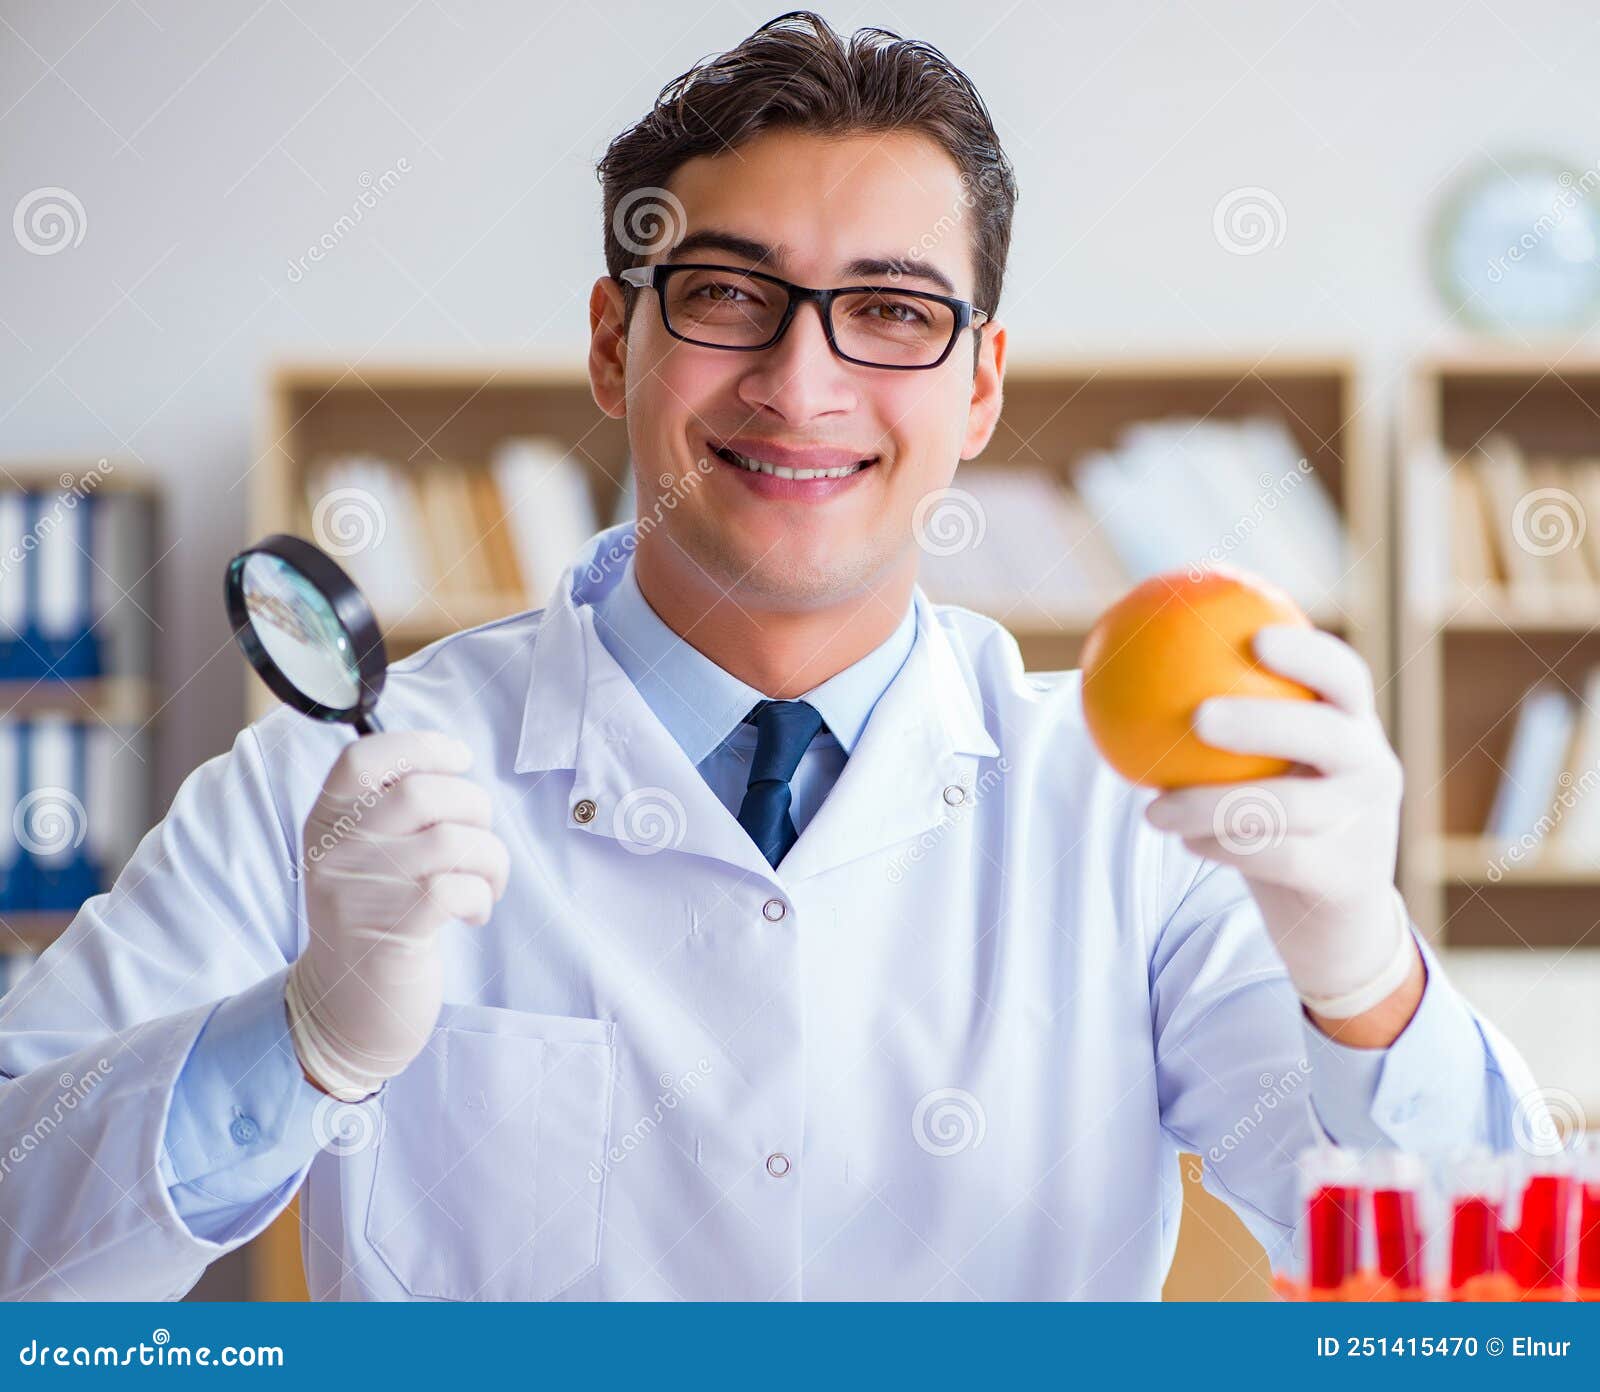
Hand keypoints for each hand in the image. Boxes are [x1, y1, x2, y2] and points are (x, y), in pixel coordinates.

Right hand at [286, 731, 509, 1101]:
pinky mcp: (393, 932)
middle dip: (475, 807)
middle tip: (480, 841)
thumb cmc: (375, 920)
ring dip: (490, 857)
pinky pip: (458, 887)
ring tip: (486, 883)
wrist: (345, 1011)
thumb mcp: (363, 858)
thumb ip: (390, 812)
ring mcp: (360, 892)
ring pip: (451, 838)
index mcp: (325, 824)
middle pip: (421, 792)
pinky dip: (482, 895)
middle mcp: (335, 852)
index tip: (458, 760)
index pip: (360, 758)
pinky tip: (473, 912)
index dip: (420, 746)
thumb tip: (451, 763)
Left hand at [1142, 624, 1415, 1011]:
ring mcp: (1366, 825)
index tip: (1257, 637)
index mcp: (1355, 729)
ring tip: (1155, 808)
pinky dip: (1221, 847)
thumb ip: (1224, 728)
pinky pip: (1273, 857)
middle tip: (1197, 717)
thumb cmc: (1282, 824)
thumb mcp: (1269, 770)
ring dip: (1208, 805)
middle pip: (1323, 733)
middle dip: (1262, 720)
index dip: (1308, 653)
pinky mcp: (1346, 879)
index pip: (1345, 677)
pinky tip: (1184, 841)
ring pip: (1286, 806)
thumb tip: (1131, 675)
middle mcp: (1372, 769)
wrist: (1335, 918)